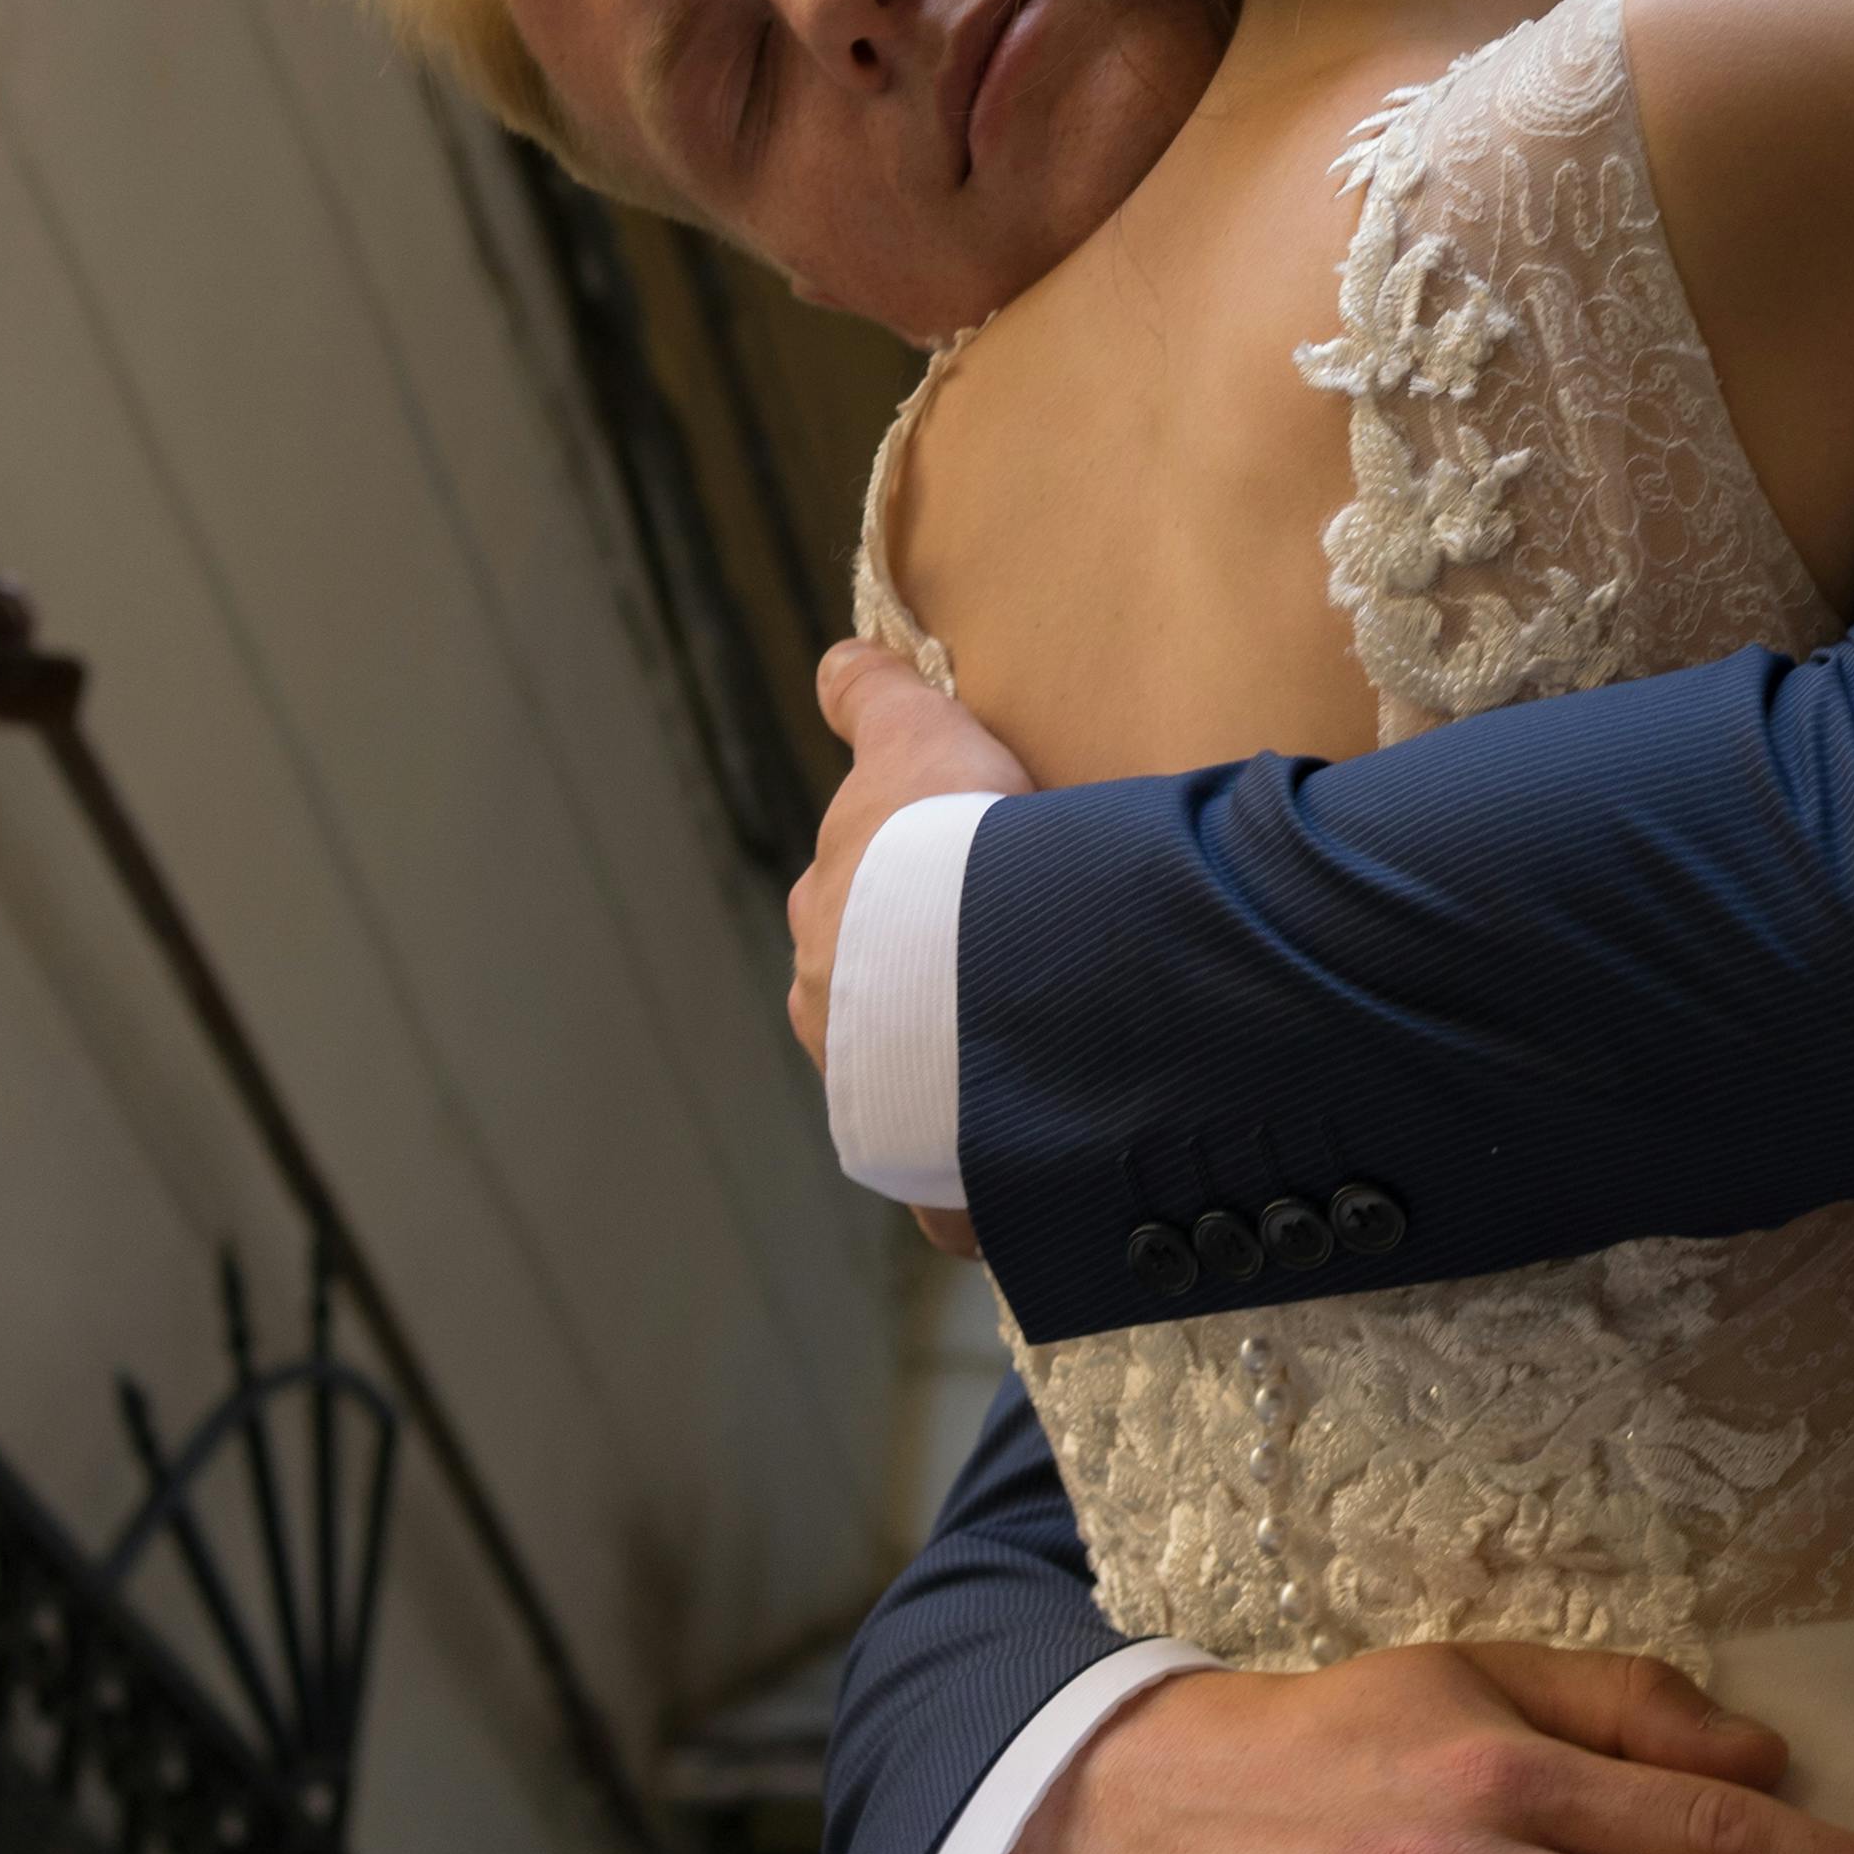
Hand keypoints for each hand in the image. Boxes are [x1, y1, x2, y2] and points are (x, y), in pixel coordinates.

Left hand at [790, 644, 1022, 1259]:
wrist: (979, 958)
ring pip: (908, 1094)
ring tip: (1029, 1066)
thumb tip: (835, 658)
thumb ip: (872, 699)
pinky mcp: (934, 1176)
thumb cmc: (947, 842)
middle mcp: (829, 1017)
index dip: (896, 901)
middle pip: (867, 1008)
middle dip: (913, 1002)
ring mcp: (877, 1102)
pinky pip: (958, 1194)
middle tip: (993, 981)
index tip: (943, 899)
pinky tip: (1029, 1184)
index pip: (847, 912)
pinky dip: (984, 1193)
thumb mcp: (914, 738)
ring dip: (952, 1085)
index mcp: (824, 924)